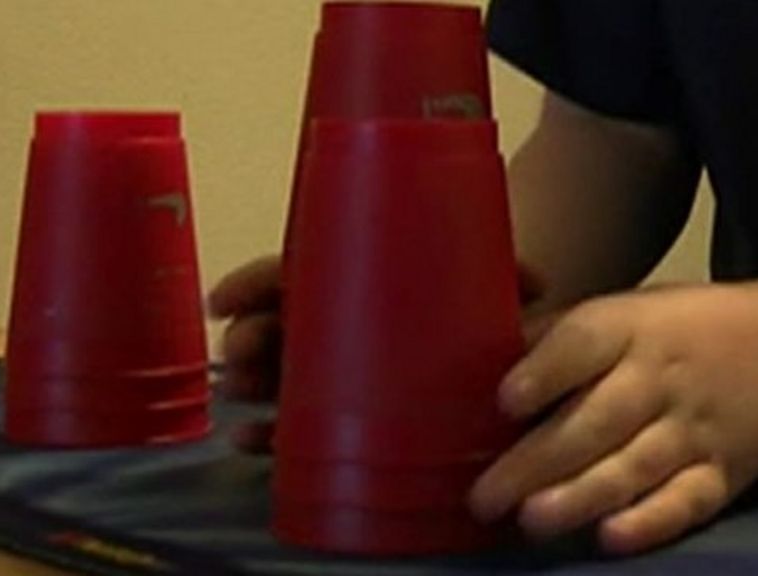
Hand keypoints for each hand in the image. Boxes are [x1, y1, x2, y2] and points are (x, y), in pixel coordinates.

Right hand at [208, 256, 547, 452]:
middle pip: (283, 322)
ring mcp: (344, 372)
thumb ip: (510, 279)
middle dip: (252, 335)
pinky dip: (270, 432)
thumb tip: (534, 281)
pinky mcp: (348, 418)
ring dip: (253, 381)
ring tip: (244, 393)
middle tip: (245, 351)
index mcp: (367, 280)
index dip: (257, 282)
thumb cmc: (483, 315)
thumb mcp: (494, 289)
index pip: (301, 270)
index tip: (224, 298)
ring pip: (282, 372)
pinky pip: (297, 425)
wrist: (501, 364)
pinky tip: (253, 441)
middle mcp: (347, 323)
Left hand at [470, 283, 757, 553]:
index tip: (503, 401)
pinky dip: (652, 522)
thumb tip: (475, 357)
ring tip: (531, 520)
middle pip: (598, 418)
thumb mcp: (623, 310)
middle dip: (537, 460)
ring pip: (634, 466)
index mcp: (629, 326)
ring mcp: (693, 428)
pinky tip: (611, 538)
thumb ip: (556, 336)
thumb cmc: (675, 329)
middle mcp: (660, 377)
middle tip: (484, 496)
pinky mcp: (723, 473)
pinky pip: (687, 501)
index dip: (544, 371)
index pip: (585, 342)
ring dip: (581, 496)